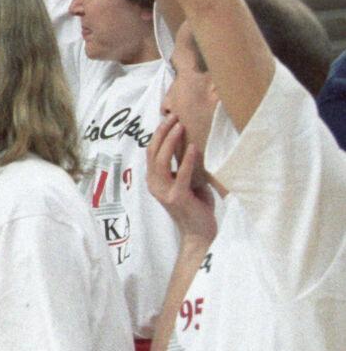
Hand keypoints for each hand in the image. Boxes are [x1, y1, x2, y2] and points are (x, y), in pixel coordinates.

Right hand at [146, 116, 216, 245]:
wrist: (199, 234)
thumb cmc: (196, 208)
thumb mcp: (187, 183)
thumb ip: (184, 168)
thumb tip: (191, 147)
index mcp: (154, 180)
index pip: (151, 153)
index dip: (158, 135)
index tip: (168, 119)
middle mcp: (154, 185)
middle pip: (153, 152)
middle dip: (162, 132)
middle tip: (173, 117)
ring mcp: (163, 192)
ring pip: (162, 160)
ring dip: (171, 141)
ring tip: (180, 127)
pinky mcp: (177, 197)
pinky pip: (181, 174)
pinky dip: (187, 160)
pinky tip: (194, 148)